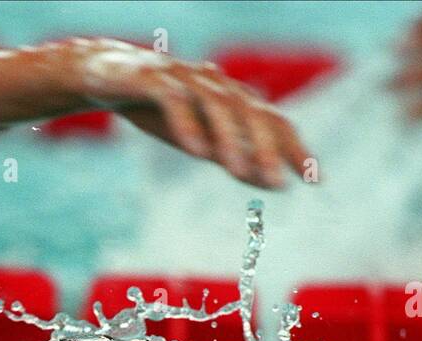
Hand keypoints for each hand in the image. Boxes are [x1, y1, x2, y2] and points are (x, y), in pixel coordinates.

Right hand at [70, 40, 314, 188]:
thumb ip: (235, 157)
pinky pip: (175, 100)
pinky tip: (196, 152)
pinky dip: (188, 124)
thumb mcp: (200, 139)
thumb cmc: (158, 109)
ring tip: (239, 172)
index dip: (295, 149)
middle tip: (279, 183)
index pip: (274, 122)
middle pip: (253, 112)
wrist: (105, 76)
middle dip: (270, 148)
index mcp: (232, 99)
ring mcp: (186, 78)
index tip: (315, 179)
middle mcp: (217, 84)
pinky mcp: (154, 78)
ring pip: (218, 104)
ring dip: (231, 139)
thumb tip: (276, 183)